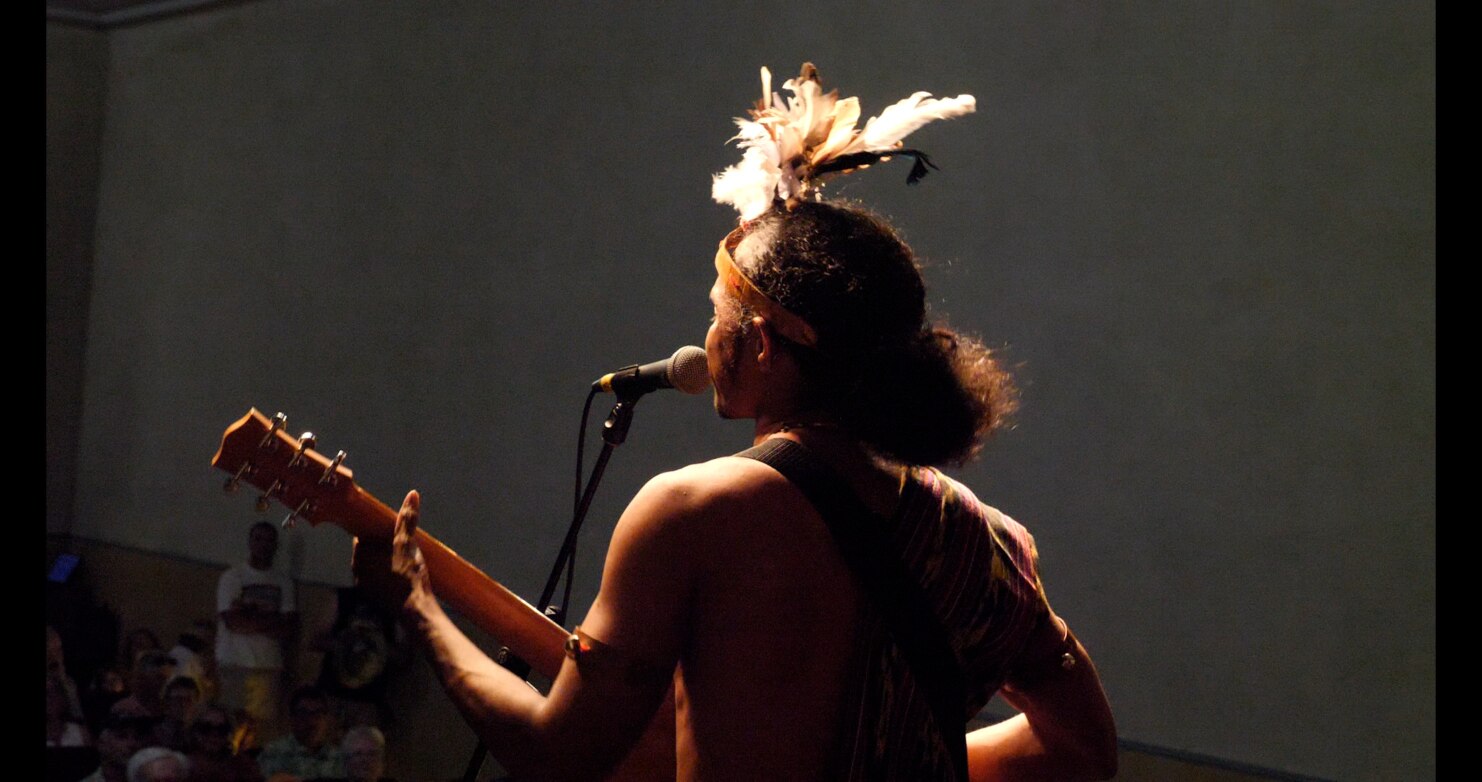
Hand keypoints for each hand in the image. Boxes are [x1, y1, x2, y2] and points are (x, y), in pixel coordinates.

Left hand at [352, 489, 431, 614]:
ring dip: (386, 561)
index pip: (364, 535)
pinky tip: (404, 576)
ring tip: (406, 560)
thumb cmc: (409, 575)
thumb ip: (407, 520)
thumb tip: (411, 495)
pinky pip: (379, 580)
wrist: (415, 611)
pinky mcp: (375, 598)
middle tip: (403, 544)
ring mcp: (365, 586)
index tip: (392, 530)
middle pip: (369, 550)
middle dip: (383, 546)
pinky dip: (389, 575)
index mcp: (360, 555)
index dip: (378, 530)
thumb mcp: (408, 544)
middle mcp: (358, 571)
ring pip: (374, 566)